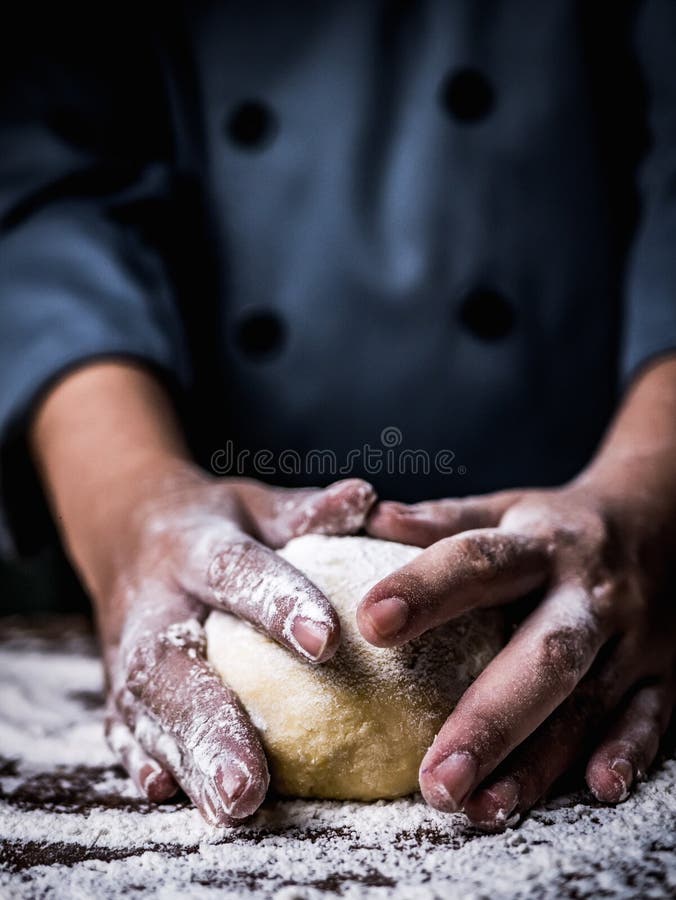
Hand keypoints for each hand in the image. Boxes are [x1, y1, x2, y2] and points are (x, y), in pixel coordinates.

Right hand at [100, 463, 375, 824]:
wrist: (130, 530)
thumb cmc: (217, 523)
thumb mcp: (258, 505)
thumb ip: (306, 512)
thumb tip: (367, 497)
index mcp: (192, 546)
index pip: (235, 571)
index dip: (276, 602)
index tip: (326, 641)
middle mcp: (152, 602)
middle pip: (172, 666)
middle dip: (211, 724)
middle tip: (252, 783)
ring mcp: (124, 648)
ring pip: (147, 710)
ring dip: (186, 761)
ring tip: (230, 809)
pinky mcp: (116, 683)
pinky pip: (123, 725)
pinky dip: (141, 759)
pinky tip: (167, 793)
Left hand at [359, 483, 675, 828]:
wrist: (662, 522)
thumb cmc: (559, 526)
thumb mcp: (506, 507)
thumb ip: (445, 519)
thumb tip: (376, 518)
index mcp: (538, 544)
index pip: (478, 561)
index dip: (426, 588)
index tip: (371, 622)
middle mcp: (588, 593)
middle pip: (543, 655)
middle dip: (489, 719)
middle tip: (434, 776)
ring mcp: (632, 638)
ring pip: (590, 703)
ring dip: (540, 761)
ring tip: (481, 807)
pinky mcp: (663, 674)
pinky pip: (649, 719)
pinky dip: (627, 754)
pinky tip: (596, 789)